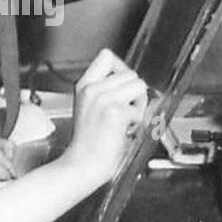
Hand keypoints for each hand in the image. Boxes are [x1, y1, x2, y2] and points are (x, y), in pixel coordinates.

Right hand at [61, 48, 148, 184]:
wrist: (82, 165)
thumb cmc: (88, 143)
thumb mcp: (88, 107)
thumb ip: (105, 90)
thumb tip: (131, 80)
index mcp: (84, 85)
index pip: (107, 56)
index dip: (122, 69)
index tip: (123, 87)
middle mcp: (92, 89)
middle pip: (130, 73)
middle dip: (134, 93)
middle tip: (123, 113)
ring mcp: (103, 99)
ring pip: (139, 86)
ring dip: (138, 105)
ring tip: (124, 121)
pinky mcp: (114, 112)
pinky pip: (139, 109)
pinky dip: (137, 121)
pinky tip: (124, 130)